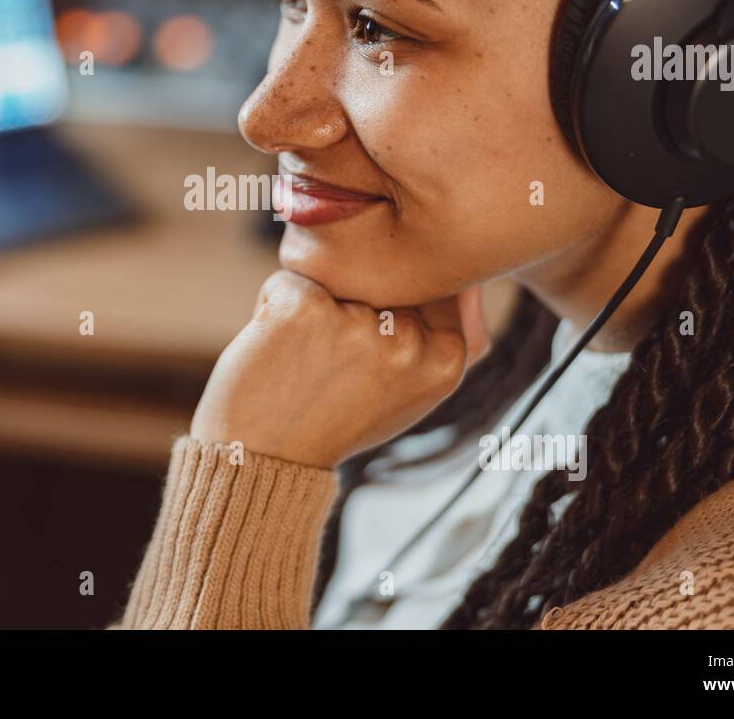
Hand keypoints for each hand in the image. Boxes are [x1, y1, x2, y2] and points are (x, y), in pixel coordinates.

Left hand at [190, 270, 490, 468]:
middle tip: (330, 364)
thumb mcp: (413, 389)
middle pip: (382, 278)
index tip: (365, 356)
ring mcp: (356, 324)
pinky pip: (290, 280)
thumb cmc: (339, 418)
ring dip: (315, 306)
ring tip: (304, 359)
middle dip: (352, 305)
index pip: (432, 290)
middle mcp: (407, 341)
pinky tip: (275, 350)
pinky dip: (276, 306)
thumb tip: (469, 283)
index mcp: (445, 359)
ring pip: (336, 274)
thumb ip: (450, 337)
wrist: (264, 460)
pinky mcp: (303, 309)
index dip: (390, 312)